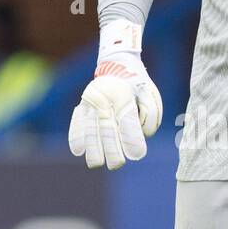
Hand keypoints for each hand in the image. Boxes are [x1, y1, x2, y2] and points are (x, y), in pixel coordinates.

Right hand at [68, 19, 162, 169]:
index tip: (137, 155)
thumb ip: (150, 114)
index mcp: (124, 92)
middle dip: (112, 148)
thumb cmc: (138, 86)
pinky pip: (78, 121)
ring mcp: (90, 100)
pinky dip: (77, 136)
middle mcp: (104, 95)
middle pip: (107, 126)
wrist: (118, 64)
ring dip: (93, 147)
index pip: (127, 119)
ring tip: (96, 163)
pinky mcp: (82, 104)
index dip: (132, 138)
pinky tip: (78, 151)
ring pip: (91, 126)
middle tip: (117, 164)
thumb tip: (142, 134)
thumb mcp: (149, 94)